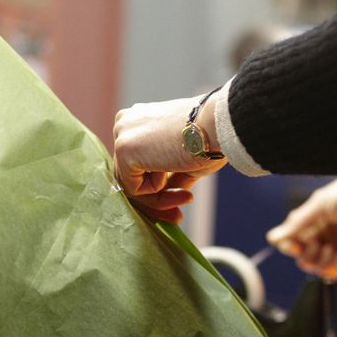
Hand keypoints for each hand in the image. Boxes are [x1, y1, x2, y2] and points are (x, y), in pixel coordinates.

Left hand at [112, 94, 227, 222]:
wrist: (215, 125)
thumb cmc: (209, 137)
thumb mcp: (186, 159)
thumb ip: (171, 175)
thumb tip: (166, 195)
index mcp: (140, 120)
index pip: (138, 163)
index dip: (159, 187)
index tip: (182, 199)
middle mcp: (125, 124)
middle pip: (131, 176)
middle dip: (156, 200)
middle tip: (178, 216)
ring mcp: (121, 136)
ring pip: (131, 186)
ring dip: (159, 200)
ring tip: (187, 198)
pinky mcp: (123, 149)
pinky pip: (134, 188)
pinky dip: (156, 191)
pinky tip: (172, 170)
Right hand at [266, 157, 336, 279]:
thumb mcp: (319, 206)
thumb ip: (296, 224)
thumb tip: (272, 238)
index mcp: (319, 224)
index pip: (297, 244)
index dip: (292, 247)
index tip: (290, 245)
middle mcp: (331, 238)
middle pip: (308, 261)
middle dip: (307, 257)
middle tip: (314, 246)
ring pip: (325, 271)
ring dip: (325, 263)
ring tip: (334, 248)